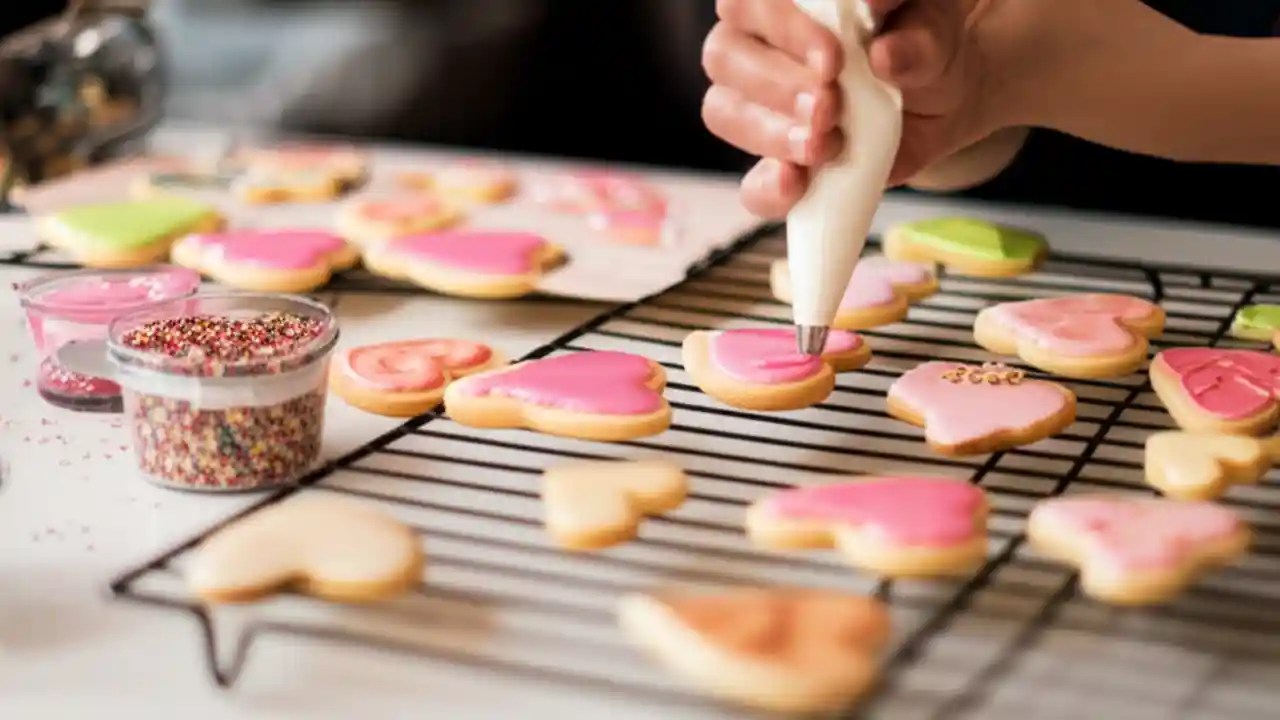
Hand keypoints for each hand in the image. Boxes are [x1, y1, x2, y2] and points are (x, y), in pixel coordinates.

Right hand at [702, 0, 998, 217]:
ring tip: (824, 146)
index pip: (747, 1)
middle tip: (829, 108)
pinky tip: (797, 185)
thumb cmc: (924, 43)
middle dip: (779, 86)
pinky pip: (751, 185)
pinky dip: (769, 190)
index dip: (782, 28)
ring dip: (772, 134)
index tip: (832, 60)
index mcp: (784, 1)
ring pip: (724, 112)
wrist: (945, 96)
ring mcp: (755, 106)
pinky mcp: (774, 164)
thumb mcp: (935, 32)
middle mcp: (754, 44)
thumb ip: (917, 35)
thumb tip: (886, 54)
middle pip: (725, 55)